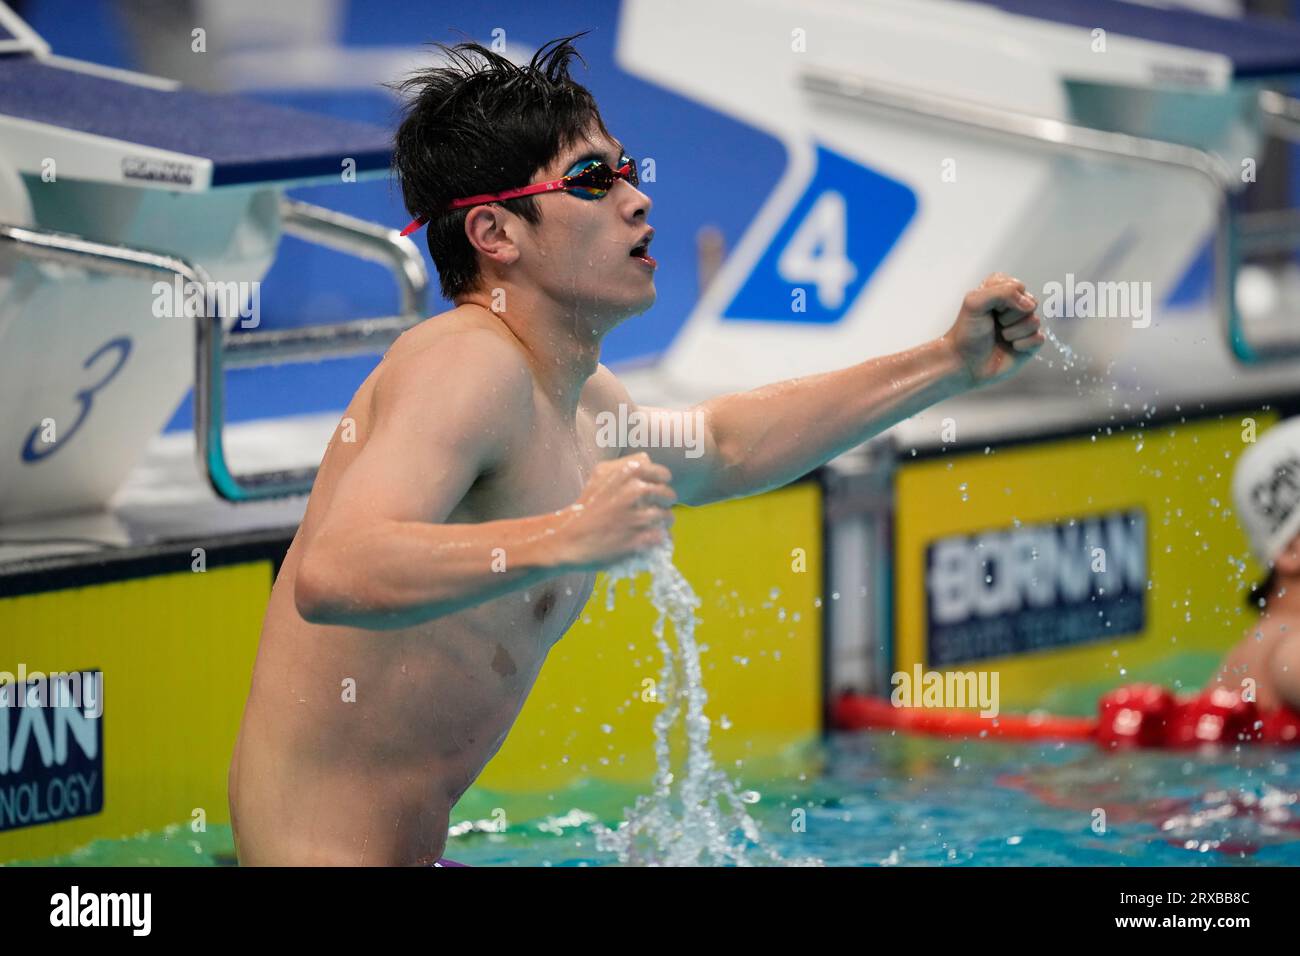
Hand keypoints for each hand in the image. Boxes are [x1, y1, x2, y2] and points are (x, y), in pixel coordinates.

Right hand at [553, 453, 675, 571]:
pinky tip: (649, 539)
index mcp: (628, 472)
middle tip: (655, 510)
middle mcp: (635, 491)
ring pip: (668, 517)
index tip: (656, 491)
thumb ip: (624, 464)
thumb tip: (647, 460)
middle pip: (669, 496)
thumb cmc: (586, 506)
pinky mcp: (639, 540)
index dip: (661, 483)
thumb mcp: (599, 474)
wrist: (569, 538)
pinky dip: (657, 539)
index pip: (663, 474)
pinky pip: (662, 536)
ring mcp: (638, 516)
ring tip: (653, 525)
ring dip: (663, 523)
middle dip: (665, 503)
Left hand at [941, 273, 1044, 387]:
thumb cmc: (966, 333)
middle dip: (1009, 316)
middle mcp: (1015, 306)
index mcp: (1001, 291)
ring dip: (1013, 332)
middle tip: (995, 324)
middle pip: (1031, 302)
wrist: (964, 363)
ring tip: (1000, 337)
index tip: (989, 309)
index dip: (1004, 300)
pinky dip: (1022, 344)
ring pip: (1034, 321)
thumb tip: (1030, 304)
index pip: (1018, 286)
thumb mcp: (974, 302)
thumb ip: (1002, 292)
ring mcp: (1024, 325)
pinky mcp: (1030, 343)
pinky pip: (1039, 338)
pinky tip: (1011, 347)